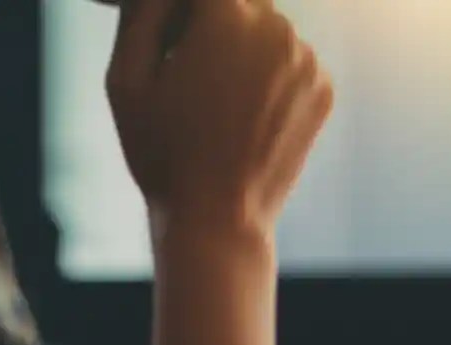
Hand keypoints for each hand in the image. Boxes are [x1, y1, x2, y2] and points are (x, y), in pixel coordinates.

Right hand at [107, 0, 332, 248]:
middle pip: (238, 0)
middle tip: (183, 64)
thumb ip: (144, 12)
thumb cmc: (163, 150)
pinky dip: (268, 72)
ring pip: (267, 29)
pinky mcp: (324, 91)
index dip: (175, 11)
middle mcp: (279, 31)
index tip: (165, 43)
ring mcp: (308, 63)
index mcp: (230, 18)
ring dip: (240, 45)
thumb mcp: (126, 74)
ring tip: (211, 97)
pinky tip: (243, 112)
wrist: (219, 217)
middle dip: (209, 20)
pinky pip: (290, 60)